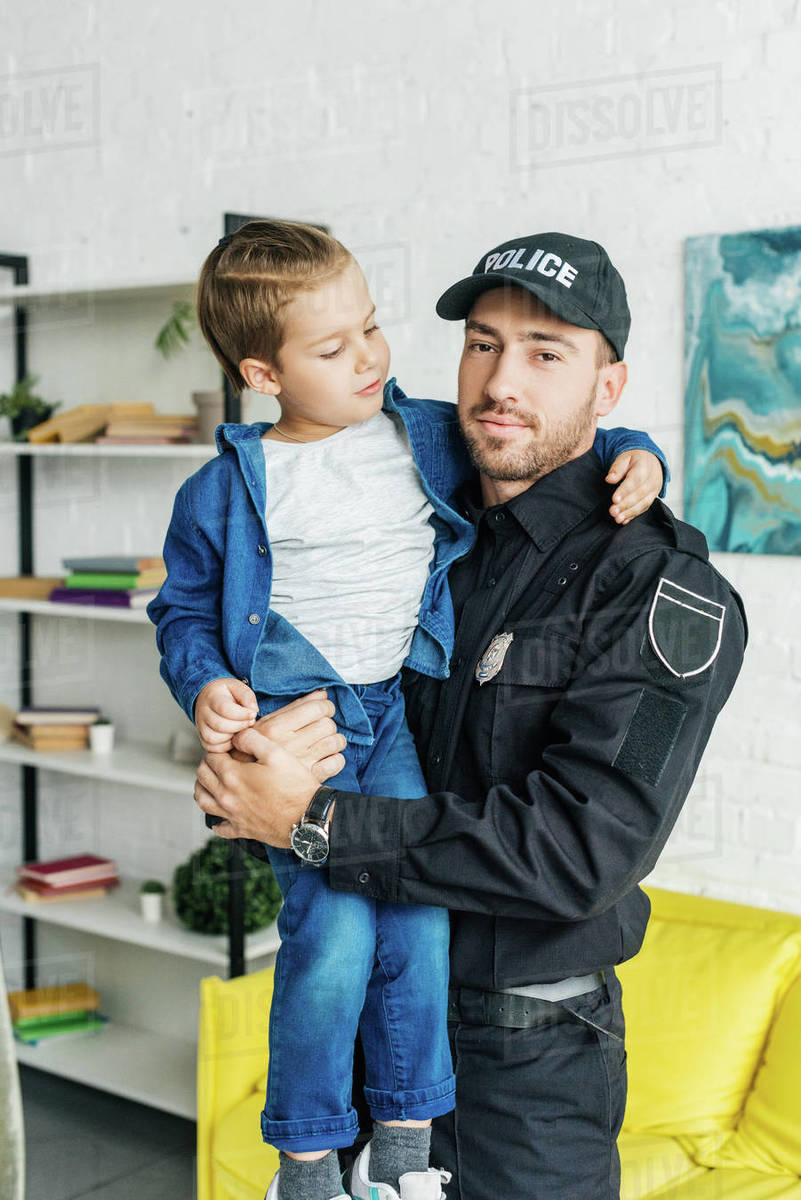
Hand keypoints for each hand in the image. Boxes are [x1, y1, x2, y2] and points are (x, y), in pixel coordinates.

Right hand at [194, 677, 258, 752]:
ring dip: (232, 737)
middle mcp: (203, 713)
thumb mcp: (237, 687)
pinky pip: (213, 748)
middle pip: (219, 725)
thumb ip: (246, 696)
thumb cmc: (226, 695)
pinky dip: (225, 746)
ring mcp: (200, 727)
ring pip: (214, 739)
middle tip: (250, 722)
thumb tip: (253, 710)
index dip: (241, 714)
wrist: (209, 700)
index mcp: (212, 698)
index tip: (253, 714)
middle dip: (239, 726)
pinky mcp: (203, 739)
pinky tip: (234, 737)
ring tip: (241, 729)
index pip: (224, 708)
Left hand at [194, 726, 320, 846]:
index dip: (217, 749)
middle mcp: (226, 796)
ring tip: (213, 781)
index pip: (210, 757)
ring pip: (203, 801)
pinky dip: (216, 821)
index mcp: (233, 775)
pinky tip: (223, 814)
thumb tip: (236, 736)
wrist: (308, 818)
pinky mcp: (241, 830)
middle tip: (221, 760)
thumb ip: (252, 739)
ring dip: (203, 788)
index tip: (227, 748)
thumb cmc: (295, 785)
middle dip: (208, 765)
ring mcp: (232, 815)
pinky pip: (219, 828)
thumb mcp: (277, 753)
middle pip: (202, 777)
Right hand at [247, 691, 346, 781]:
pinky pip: (336, 762)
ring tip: (327, 742)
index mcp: (276, 728)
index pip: (316, 708)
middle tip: (322, 728)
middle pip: (328, 724)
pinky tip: (327, 758)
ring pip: (335, 742)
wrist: (246, 786)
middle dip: (328, 724)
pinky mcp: (310, 779)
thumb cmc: (254, 752)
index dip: (326, 707)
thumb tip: (321, 694)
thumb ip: (294, 707)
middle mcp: (289, 744)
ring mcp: (301, 763)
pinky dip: (336, 759)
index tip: (324, 710)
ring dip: (335, 740)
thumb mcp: (266, 725)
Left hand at [606, 449, 663, 523]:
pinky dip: (634, 515)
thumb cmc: (635, 459)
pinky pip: (644, 508)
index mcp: (644, 467)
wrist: (650, 460)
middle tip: (613, 511)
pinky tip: (624, 520)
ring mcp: (654, 490)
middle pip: (640, 494)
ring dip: (630, 513)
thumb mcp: (625, 457)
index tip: (614, 499)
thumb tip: (610, 479)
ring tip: (618, 519)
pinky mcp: (652, 498)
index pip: (635, 480)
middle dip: (626, 504)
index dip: (625, 490)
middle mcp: (652, 480)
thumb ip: (617, 468)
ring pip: (644, 503)